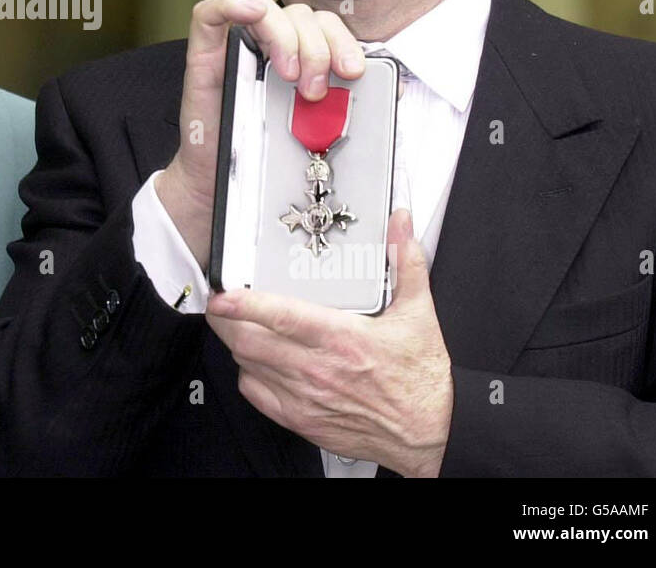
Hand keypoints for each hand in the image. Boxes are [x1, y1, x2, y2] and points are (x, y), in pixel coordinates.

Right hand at [154, 0, 364, 269]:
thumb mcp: (318, 129)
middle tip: (316, 89)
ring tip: (288, 77)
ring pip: (264, 9)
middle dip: (316, 47)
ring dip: (284, 36)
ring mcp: (234, 47)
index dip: (343, 41)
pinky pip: (210, 13)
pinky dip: (231, 4)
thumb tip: (399, 91)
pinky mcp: (202, 54)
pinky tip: (249, 12)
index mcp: (300, 57)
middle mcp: (268, 46)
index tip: (353, 71)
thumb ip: (348, 105)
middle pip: (299, 14)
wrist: (220, 189)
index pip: (325, 26)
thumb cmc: (266, 159)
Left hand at [204, 210, 452, 476]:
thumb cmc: (422, 378)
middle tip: (221, 304)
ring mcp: (307, 398)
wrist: (434, 432)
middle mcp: (318, 370)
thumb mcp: (419, 313)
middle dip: (226, 320)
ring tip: (236, 326)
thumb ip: (406, 261)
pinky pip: (257, 395)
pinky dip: (248, 375)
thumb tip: (400, 223)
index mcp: (342, 339)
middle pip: (249, 342)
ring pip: (248, 366)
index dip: (244, 304)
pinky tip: (257, 362)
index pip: (280, 317)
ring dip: (236, 344)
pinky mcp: (303, 421)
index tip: (222, 293)